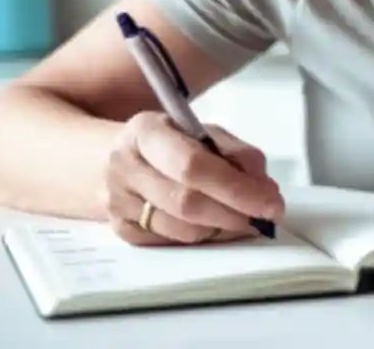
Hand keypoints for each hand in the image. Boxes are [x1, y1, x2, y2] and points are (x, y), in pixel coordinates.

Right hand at [100, 112, 284, 245]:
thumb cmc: (165, 142)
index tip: (271, 203)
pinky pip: (172, 243)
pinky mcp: (120, 230)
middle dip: (234, 213)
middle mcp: (125, 167)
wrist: (101, 157)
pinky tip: (212, 223)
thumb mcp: (200, 131)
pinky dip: (202, 237)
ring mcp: (117, 202)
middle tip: (263, 216)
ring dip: (221, 229)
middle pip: (187, 203)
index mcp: (145, 131)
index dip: (236, 188)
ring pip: (182, 230)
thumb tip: (265, 188)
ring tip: (240, 217)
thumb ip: (237, 153)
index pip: (193, 166)